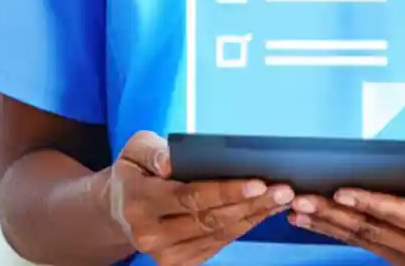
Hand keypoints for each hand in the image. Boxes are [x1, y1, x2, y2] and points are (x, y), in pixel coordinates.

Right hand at [103, 131, 293, 265]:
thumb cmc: (136, 172)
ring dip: (255, 216)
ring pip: (219, 234)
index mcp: (138, 203)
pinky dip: (245, 226)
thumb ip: (152, 152)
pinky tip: (265, 211)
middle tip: (284, 189)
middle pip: (210, 219)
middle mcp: (150, 235)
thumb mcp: (135, 150)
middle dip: (251, 204)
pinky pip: (219, 243)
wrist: (120, 209)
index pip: (189, 198)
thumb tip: (171, 161)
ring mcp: (165, 254)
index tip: (258, 183)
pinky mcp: (180, 262)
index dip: (225, 192)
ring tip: (282, 198)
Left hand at [288, 163, 404, 265]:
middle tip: (301, 199)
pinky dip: (343, 235)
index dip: (370, 203)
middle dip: (333, 214)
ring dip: (329, 227)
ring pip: (364, 242)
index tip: (342, 192)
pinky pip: (371, 248)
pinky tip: (321, 225)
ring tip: (297, 212)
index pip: (401, 214)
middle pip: (372, 230)